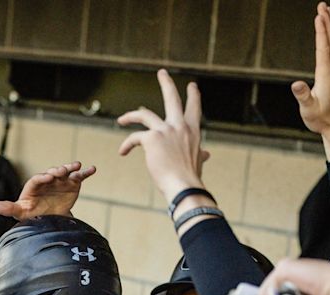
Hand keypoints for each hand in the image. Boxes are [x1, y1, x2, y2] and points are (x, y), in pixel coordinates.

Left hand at [0, 161, 96, 219]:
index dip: (42, 177)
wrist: (50, 219)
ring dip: (71, 168)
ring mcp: (61, 181)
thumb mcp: (21, 212)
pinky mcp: (72, 184)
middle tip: (62, 171)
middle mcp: (48, 180)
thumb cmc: (33, 214)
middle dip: (57, 171)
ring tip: (77, 166)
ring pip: (66, 172)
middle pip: (52, 173)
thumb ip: (9, 208)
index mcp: (35, 185)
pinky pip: (79, 177)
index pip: (37, 179)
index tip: (48, 177)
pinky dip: (86, 172)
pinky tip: (93, 169)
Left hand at [117, 69, 209, 202]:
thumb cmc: (190, 178)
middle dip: (166, 83)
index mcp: (193, 131)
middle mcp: (180, 126)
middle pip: (172, 98)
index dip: (193, 97)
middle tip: (161, 72)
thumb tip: (207, 154)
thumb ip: (200, 154)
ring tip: (121, 120)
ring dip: (131, 116)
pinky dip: (127, 145)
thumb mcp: (197, 161)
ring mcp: (165, 130)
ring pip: (144, 114)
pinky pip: (134, 138)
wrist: (184, 186)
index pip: (193, 109)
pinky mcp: (151, 139)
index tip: (191, 86)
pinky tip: (122, 152)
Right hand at [292, 2, 329, 160]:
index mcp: (326, 75)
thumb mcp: (308, 110)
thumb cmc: (322, 119)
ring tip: (327, 13)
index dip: (321, 31)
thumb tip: (296, 84)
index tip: (318, 16)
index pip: (323, 48)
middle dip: (327, 22)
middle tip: (323, 5)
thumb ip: (303, 96)